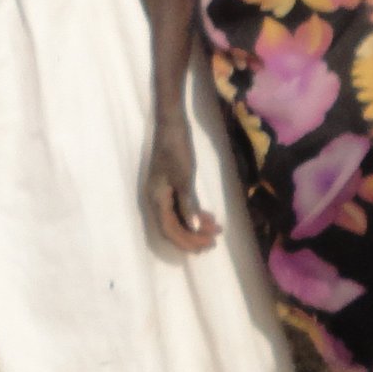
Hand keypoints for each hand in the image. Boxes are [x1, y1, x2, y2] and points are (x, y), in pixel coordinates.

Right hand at [145, 113, 223, 252]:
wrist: (171, 125)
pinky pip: (181, 206)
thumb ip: (187, 203)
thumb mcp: (184, 177)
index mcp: (156, 199)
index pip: (169, 230)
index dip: (186, 241)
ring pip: (179, 217)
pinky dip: (194, 213)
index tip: (205, 246)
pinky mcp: (170, 186)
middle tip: (213, 242)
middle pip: (173, 227)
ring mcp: (163, 193)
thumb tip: (192, 228)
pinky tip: (210, 217)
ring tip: (216, 231)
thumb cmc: (176, 149)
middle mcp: (156, 200)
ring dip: (196, 226)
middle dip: (193, 237)